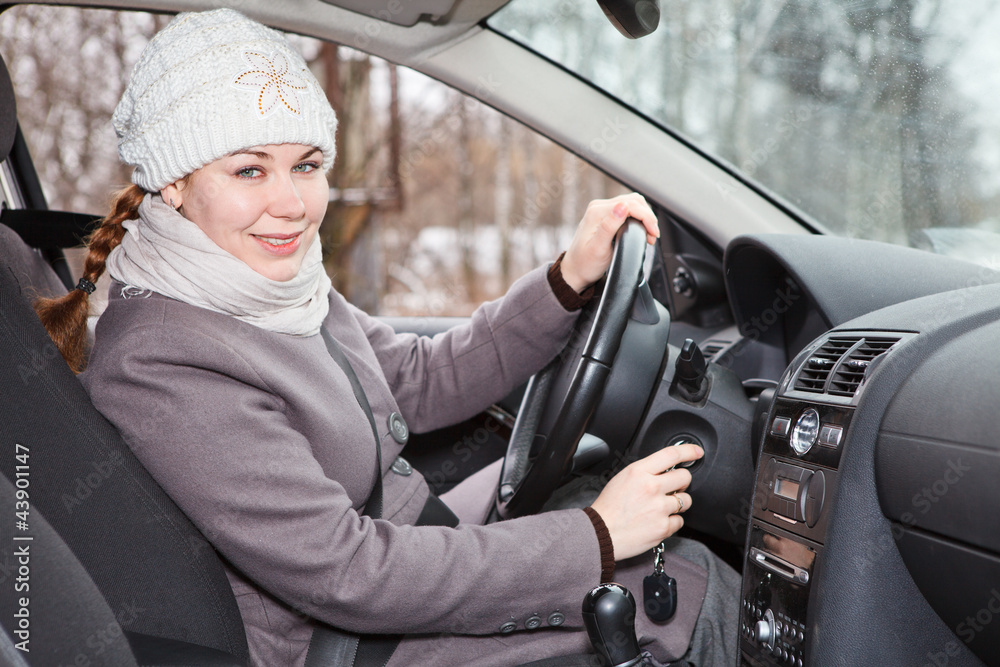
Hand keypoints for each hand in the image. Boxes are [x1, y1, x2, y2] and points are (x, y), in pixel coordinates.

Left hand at [560, 193, 658, 292]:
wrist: (575, 272)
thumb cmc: (585, 264)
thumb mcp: (598, 248)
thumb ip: (609, 226)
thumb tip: (622, 206)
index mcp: (596, 212)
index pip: (630, 204)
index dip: (646, 217)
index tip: (653, 233)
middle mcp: (598, 207)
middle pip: (633, 201)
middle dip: (648, 217)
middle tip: (653, 236)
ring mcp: (602, 210)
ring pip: (633, 204)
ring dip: (645, 217)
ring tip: (649, 235)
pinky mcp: (606, 216)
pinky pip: (628, 211)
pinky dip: (639, 219)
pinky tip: (642, 231)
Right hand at [589, 443, 702, 560]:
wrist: (601, 533)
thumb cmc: (609, 508)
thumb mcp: (622, 479)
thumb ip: (644, 472)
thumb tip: (664, 469)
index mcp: (639, 472)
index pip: (671, 455)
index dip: (689, 451)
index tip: (697, 452)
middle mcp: (651, 487)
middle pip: (685, 477)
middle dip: (682, 482)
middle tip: (673, 488)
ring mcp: (659, 508)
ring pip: (686, 500)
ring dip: (678, 503)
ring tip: (662, 508)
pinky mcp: (663, 526)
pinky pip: (680, 521)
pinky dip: (672, 522)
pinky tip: (658, 521)